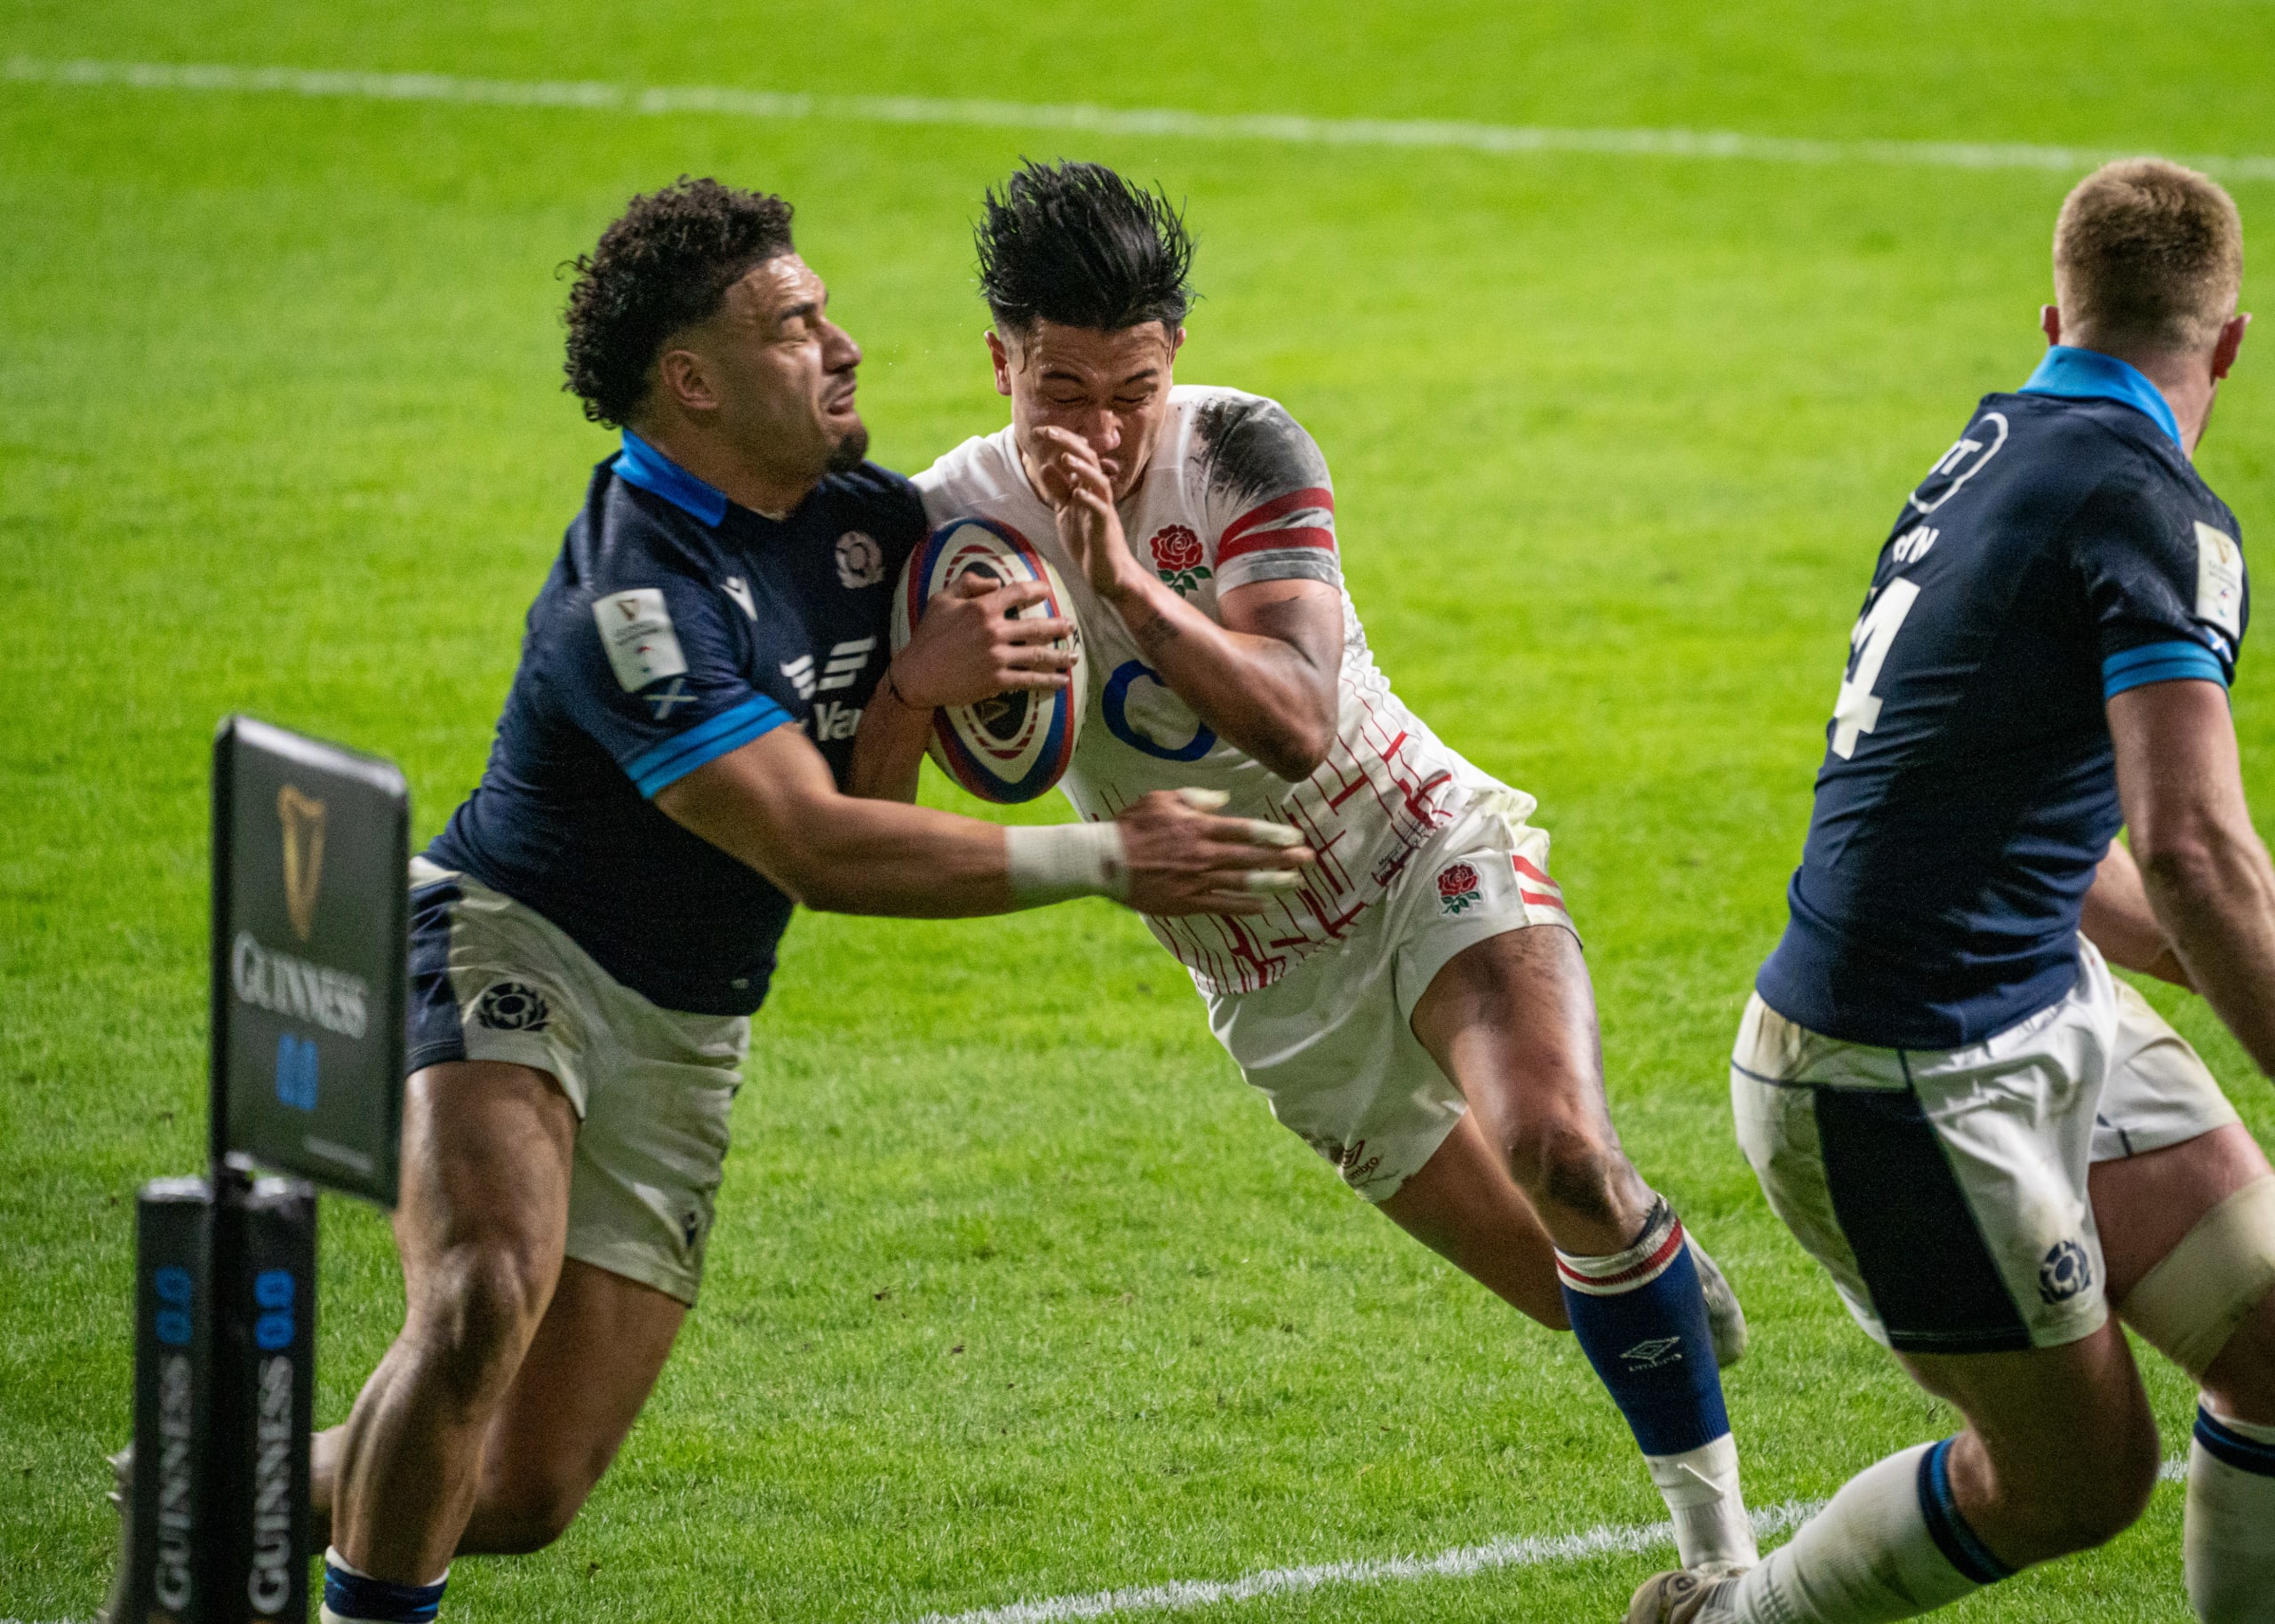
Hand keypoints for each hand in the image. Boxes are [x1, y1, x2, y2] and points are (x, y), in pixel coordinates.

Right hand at [889, 572, 1074, 708]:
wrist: (918, 675)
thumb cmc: (928, 635)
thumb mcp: (942, 600)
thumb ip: (968, 583)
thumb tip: (995, 580)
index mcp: (983, 608)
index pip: (1018, 593)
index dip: (1037, 590)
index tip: (1047, 591)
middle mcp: (995, 631)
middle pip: (1037, 626)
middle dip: (1058, 627)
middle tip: (1071, 627)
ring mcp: (998, 657)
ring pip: (1038, 655)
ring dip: (1061, 656)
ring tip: (1074, 655)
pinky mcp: (998, 680)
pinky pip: (1029, 679)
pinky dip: (1048, 681)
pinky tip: (1061, 681)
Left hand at [1030, 426, 1145, 601]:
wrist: (1107, 572)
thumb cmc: (1088, 542)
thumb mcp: (1066, 512)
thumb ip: (1059, 490)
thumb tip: (1047, 466)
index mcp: (1086, 487)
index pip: (1077, 456)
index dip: (1061, 441)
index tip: (1040, 430)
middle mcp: (1097, 493)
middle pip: (1089, 460)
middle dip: (1068, 444)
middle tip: (1048, 431)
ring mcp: (1103, 509)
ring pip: (1098, 482)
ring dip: (1083, 469)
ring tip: (1066, 459)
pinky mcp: (1106, 527)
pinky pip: (1100, 510)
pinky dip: (1089, 501)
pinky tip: (1077, 494)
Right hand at [1113, 788, 1313, 915]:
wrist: (1105, 861)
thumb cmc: (1132, 827)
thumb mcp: (1162, 799)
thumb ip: (1196, 798)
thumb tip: (1223, 799)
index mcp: (1199, 827)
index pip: (1247, 831)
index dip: (1275, 835)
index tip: (1295, 838)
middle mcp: (1204, 854)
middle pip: (1252, 858)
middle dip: (1284, 860)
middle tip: (1309, 861)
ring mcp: (1197, 880)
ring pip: (1243, 883)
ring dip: (1273, 883)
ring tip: (1296, 883)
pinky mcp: (1187, 902)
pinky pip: (1223, 905)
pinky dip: (1245, 906)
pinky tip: (1265, 906)